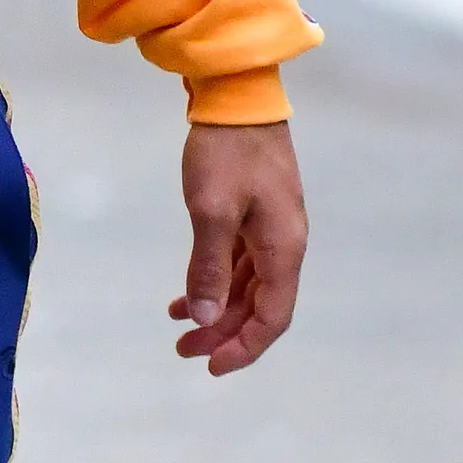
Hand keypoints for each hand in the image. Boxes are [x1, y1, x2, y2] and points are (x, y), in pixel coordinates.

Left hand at [169, 120, 306, 374]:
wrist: (235, 95)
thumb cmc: (225, 151)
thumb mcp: (211, 210)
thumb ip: (210, 267)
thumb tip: (205, 318)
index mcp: (283, 250)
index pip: (271, 318)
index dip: (243, 347)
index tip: (209, 367)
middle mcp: (284, 245)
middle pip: (259, 305)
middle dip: (223, 332)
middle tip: (183, 350)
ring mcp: (271, 227)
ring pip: (247, 284)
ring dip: (217, 307)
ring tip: (179, 325)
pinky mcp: (254, 211)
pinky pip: (238, 260)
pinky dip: (215, 278)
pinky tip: (188, 289)